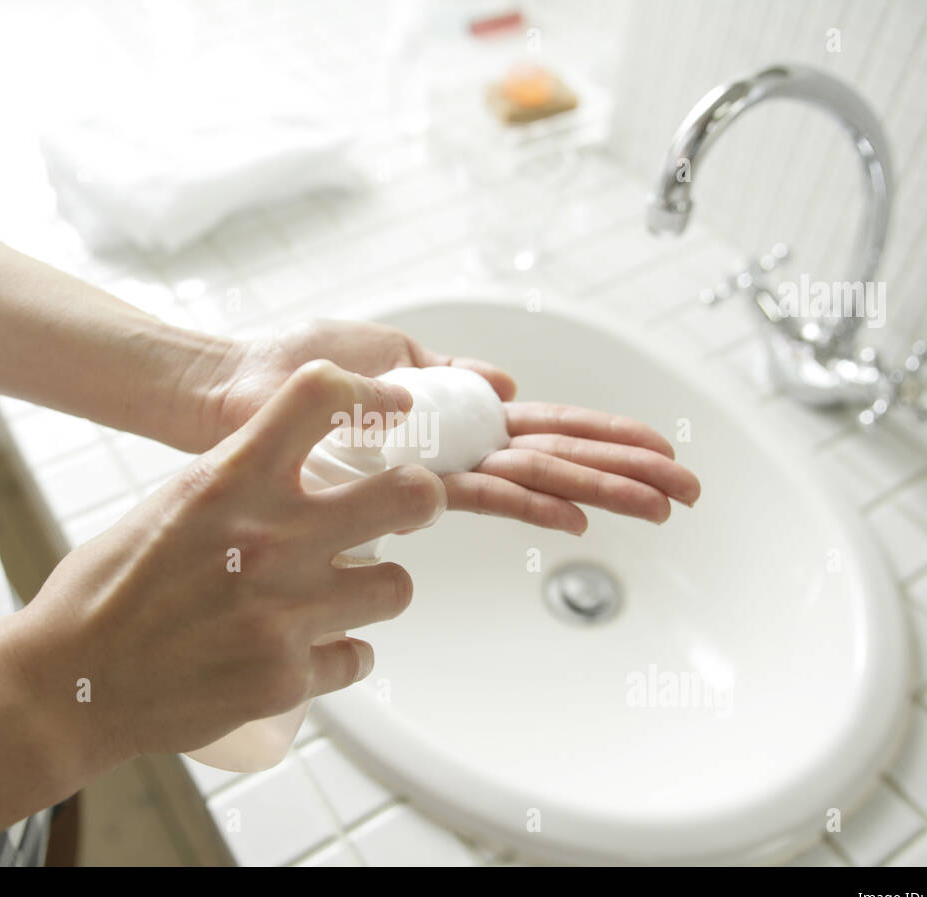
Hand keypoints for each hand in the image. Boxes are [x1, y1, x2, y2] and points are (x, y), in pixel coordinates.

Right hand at [21, 360, 446, 757]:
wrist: (70, 684)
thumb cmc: (106, 590)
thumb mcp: (172, 506)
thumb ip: (241, 485)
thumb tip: (297, 475)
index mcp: (230, 480)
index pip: (321, 397)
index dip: (370, 393)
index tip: (391, 406)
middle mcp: (269, 539)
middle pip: (409, 496)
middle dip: (419, 500)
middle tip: (408, 509)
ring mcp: (285, 613)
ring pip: (397, 586)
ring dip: (375, 590)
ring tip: (342, 596)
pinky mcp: (287, 678)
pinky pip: (357, 657)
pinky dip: (337, 656)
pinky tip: (305, 651)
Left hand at [210, 319, 699, 533]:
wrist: (236, 389)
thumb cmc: (298, 367)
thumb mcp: (388, 349)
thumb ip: (449, 370)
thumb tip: (507, 383)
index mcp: (456, 408)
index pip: (548, 424)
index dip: (605, 434)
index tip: (660, 444)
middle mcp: (456, 444)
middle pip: (558, 456)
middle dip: (626, 471)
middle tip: (690, 488)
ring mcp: (435, 464)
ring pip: (535, 476)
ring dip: (601, 488)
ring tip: (660, 504)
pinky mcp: (405, 476)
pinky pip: (481, 490)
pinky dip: (531, 501)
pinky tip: (579, 517)